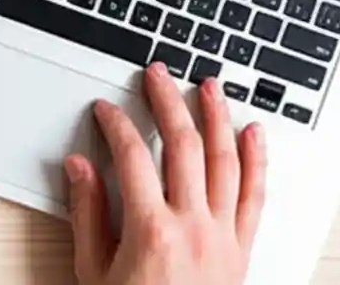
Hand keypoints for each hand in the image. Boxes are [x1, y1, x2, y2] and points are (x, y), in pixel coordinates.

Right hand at [65, 63, 266, 284]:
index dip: (117, 125)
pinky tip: (254, 133)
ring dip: (217, 116)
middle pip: (182, 145)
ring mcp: (223, 236)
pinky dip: (257, 159)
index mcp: (151, 231)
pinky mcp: (243, 249)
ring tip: (209, 86)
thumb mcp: (93, 272)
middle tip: (158, 74)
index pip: (133, 157)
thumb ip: (88, 214)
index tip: (107, 109)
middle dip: (167, 101)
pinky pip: (255, 195)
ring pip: (225, 160)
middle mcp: (193, 227)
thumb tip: (81, 168)